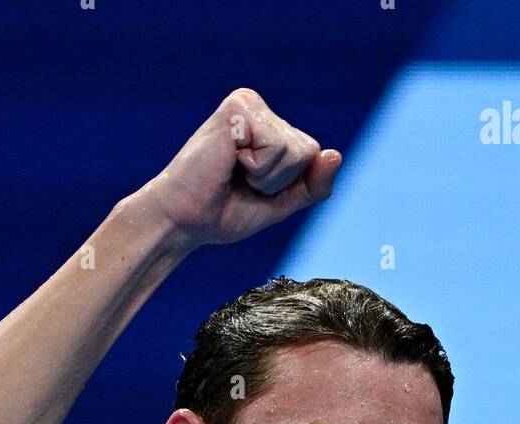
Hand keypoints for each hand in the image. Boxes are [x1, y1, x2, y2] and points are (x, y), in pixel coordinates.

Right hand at [133, 88, 341, 249]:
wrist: (183, 222)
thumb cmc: (223, 212)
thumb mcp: (280, 203)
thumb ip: (312, 185)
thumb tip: (336, 155)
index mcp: (268, 124)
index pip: (311, 155)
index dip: (286, 184)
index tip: (249, 186)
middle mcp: (258, 106)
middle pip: (307, 151)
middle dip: (277, 181)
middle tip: (238, 182)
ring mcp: (247, 104)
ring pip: (294, 150)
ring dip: (266, 177)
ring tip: (232, 173)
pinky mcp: (238, 109)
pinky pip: (276, 147)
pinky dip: (256, 169)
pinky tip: (227, 163)